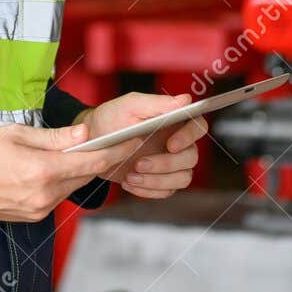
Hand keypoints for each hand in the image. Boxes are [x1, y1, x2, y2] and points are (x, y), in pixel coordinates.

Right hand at [0, 123, 115, 221]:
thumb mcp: (15, 134)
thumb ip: (54, 137)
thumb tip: (85, 134)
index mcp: (42, 171)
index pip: (93, 162)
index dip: (117, 151)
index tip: (134, 139)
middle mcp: (43, 195)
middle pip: (87, 176)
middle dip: (103, 159)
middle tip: (119, 141)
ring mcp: (37, 209)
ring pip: (73, 186)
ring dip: (83, 170)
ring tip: (91, 151)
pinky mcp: (31, 216)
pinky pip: (57, 196)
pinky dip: (65, 181)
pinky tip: (61, 167)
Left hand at [76, 91, 207, 199]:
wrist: (93, 143)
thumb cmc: (111, 119)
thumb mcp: (129, 106)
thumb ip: (157, 103)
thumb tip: (185, 99)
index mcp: (174, 121)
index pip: (198, 126)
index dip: (189, 137)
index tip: (170, 145)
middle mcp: (177, 143)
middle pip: (191, 157)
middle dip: (165, 164)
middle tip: (139, 163)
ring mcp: (171, 164)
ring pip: (182, 178)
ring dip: (157, 180)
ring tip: (131, 174)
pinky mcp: (161, 181)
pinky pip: (166, 191)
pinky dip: (148, 190)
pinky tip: (129, 181)